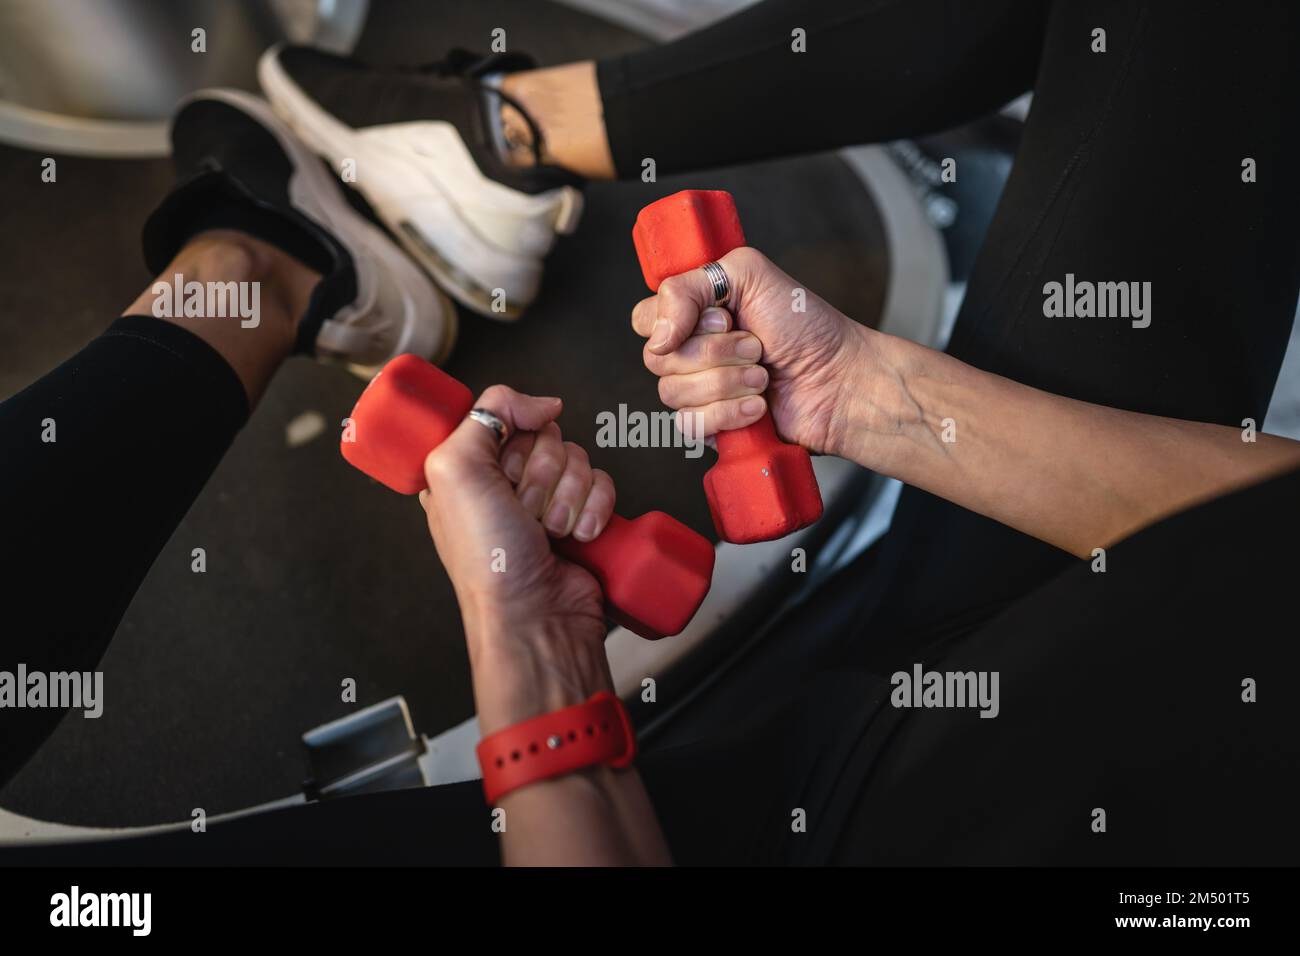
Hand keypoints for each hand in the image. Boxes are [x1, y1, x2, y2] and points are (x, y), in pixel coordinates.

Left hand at [420, 386, 616, 731]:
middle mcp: (505, 483)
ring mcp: (546, 500)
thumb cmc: (488, 560)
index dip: (511, 440)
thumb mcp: (454, 470)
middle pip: (546, 435)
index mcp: (467, 469)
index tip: (501, 472)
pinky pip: (605, 483)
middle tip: (523, 510)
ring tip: (548, 531)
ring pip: (579, 457)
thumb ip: (485, 414)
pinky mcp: (584, 516)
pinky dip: (595, 509)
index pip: (505, 416)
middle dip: (541, 474)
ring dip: (568, 496)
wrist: (536, 616)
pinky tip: (577, 536)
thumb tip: (541, 402)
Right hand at [631, 246, 868, 454]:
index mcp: (694, 313)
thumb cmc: (806, 326)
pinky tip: (758, 407)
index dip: (674, 321)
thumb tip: (656, 337)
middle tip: (757, 347)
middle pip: (655, 359)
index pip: (645, 319)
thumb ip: (687, 286)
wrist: (841, 380)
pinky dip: (728, 413)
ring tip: (763, 377)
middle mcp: (691, 351)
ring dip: (727, 382)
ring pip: (671, 393)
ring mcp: (700, 391)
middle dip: (714, 352)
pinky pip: (690, 425)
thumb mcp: (748, 274)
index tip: (724, 318)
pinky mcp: (713, 426)